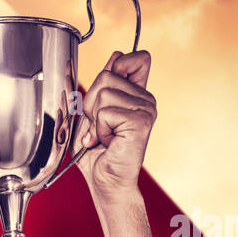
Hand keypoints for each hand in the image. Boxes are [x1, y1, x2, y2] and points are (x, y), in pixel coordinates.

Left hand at [71, 49, 155, 200]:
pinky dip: (99, 129)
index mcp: (137, 94)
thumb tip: (116, 55)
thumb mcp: (93, 112)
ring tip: (103, 135)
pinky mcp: (141, 121)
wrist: (105, 181)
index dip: (118, 65)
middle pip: (106, 74)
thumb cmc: (97, 153)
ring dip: (94, 119)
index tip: (105, 93)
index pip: (138, 58)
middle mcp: (146, 98)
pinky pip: (106, 112)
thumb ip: (103, 86)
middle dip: (91, 102)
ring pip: (103, 93)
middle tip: (98, 126)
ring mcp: (146, 108)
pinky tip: (108, 141)